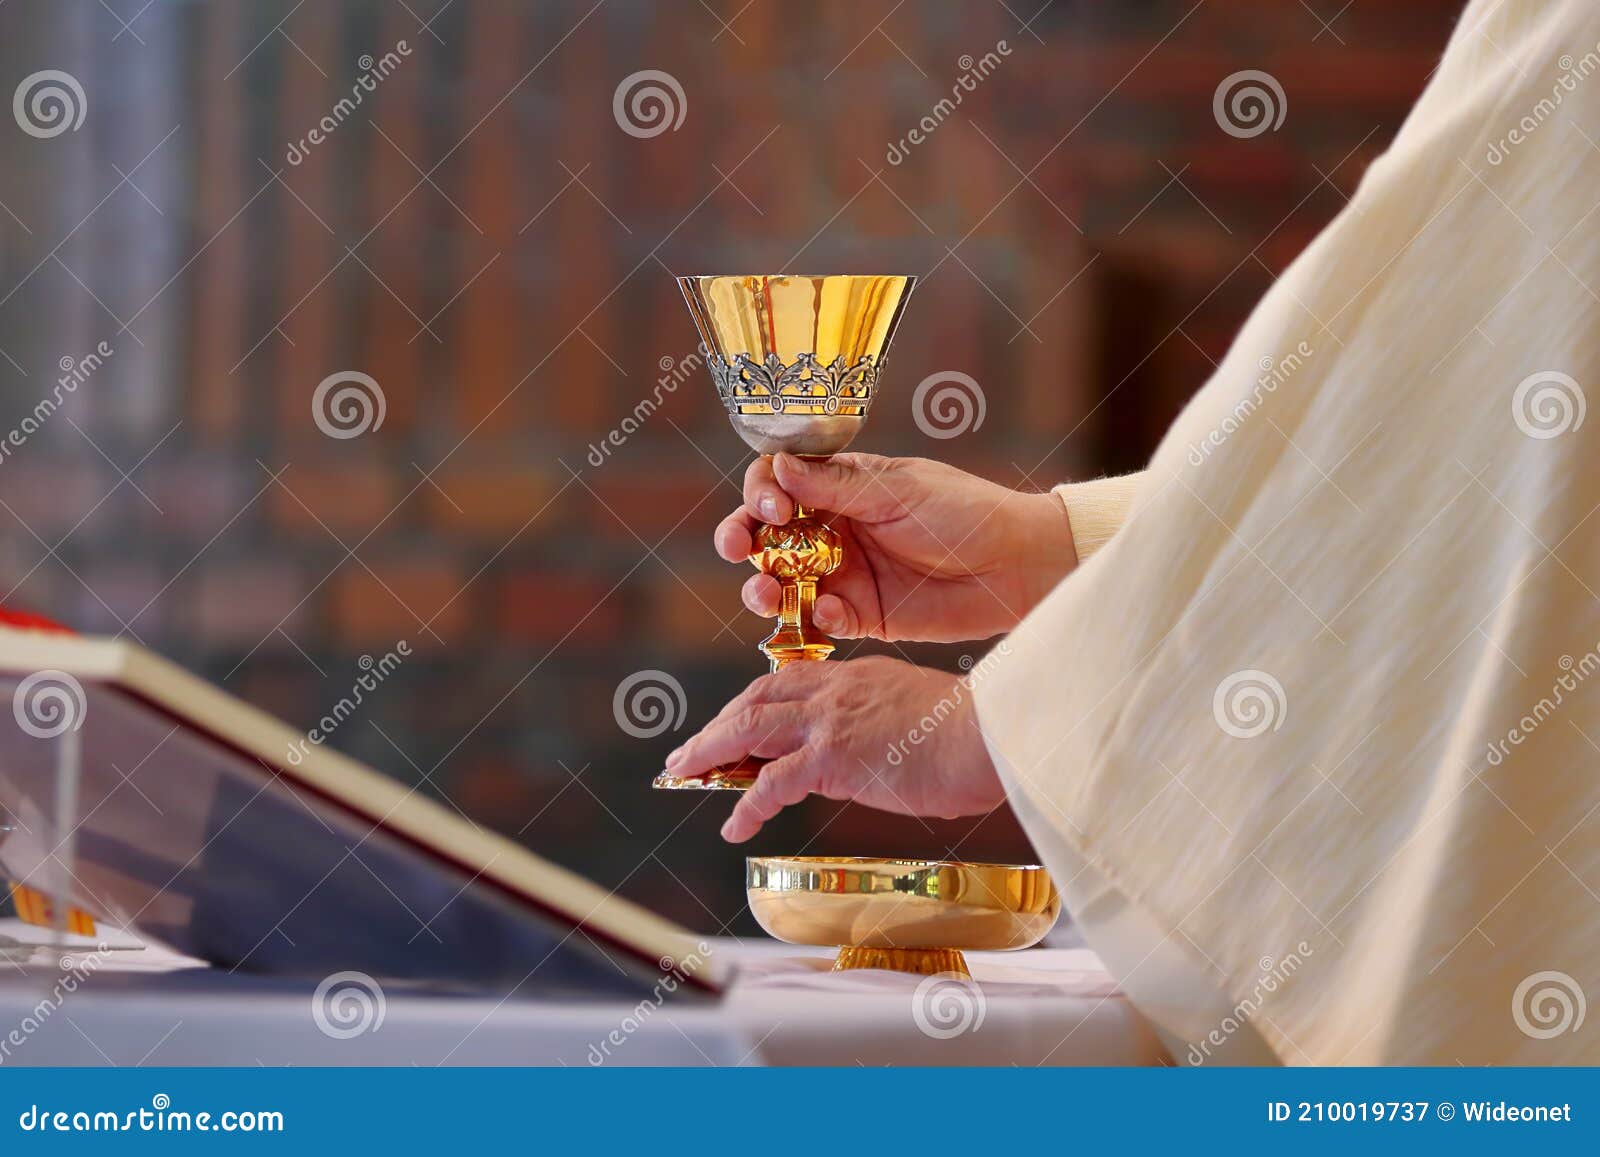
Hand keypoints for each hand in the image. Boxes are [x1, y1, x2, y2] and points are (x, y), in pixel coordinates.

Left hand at [662, 656, 1005, 841]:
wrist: (989, 738)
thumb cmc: (971, 737)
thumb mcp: (913, 716)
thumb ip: (878, 729)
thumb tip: (858, 761)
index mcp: (855, 677)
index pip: (786, 681)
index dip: (751, 703)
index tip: (731, 722)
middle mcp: (835, 690)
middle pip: (755, 699)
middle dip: (717, 725)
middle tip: (689, 751)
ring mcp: (829, 721)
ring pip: (749, 729)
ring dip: (710, 752)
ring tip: (684, 774)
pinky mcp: (832, 757)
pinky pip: (771, 783)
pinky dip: (746, 806)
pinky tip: (733, 827)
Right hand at [715, 453, 1075, 643]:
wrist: (1016, 566)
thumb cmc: (965, 513)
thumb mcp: (898, 491)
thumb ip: (837, 485)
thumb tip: (778, 466)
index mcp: (842, 485)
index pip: (779, 482)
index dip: (762, 492)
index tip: (771, 505)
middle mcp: (834, 528)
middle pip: (768, 533)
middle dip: (743, 539)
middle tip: (737, 547)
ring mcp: (845, 573)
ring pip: (783, 581)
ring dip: (764, 586)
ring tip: (765, 592)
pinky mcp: (863, 614)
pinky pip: (821, 620)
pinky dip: (816, 618)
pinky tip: (832, 613)